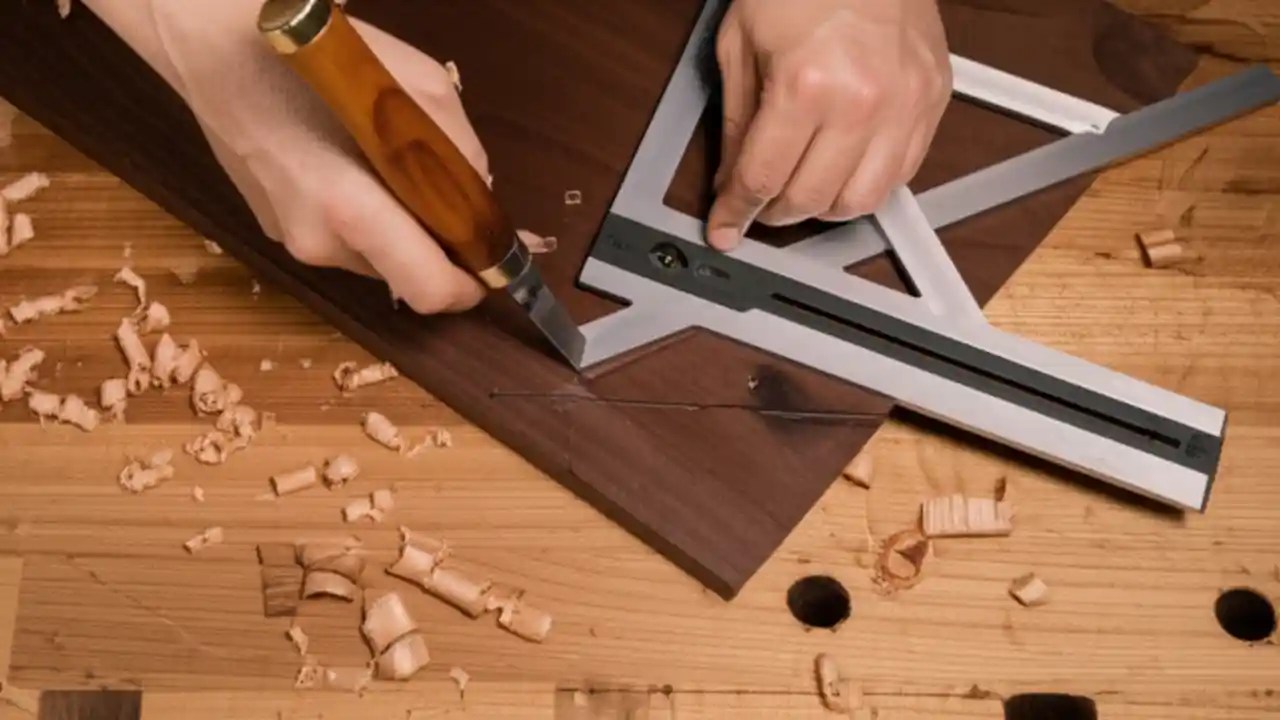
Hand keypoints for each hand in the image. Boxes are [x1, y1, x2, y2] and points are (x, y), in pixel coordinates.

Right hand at [85, 0, 486, 312]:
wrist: (209, 43)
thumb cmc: (320, 56)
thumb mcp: (420, 87)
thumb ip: (461, 154)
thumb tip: (479, 198)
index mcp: (351, 211)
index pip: (428, 290)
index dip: (469, 286)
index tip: (490, 262)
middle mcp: (319, 242)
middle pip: (403, 275)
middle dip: (436, 249)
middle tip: (449, 199)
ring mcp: (289, 239)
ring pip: (373, 258)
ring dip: (398, 230)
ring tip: (388, 167)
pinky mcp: (272, 227)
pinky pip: (339, 239)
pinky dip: (363, 217)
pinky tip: (349, 163)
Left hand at [707, 0, 951, 250]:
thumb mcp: (742, 46)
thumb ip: (736, 123)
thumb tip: (731, 179)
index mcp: (806, 86)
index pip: (763, 177)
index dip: (736, 211)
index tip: (725, 228)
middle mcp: (861, 103)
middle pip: (810, 198)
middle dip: (774, 211)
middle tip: (758, 203)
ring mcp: (904, 105)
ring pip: (861, 201)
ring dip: (823, 207)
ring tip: (801, 191)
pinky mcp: (932, 102)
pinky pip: (901, 174)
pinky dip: (867, 185)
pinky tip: (843, 172)